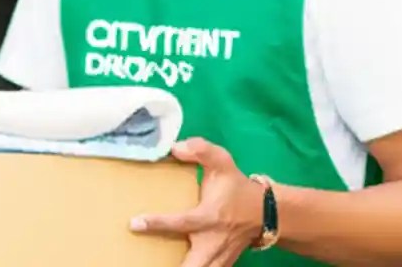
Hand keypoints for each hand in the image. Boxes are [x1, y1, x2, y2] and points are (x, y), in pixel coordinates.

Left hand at [130, 138, 265, 266]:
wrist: (267, 212)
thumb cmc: (237, 187)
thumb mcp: (222, 162)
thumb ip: (200, 150)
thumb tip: (175, 147)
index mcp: (209, 217)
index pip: (180, 223)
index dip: (156, 223)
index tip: (134, 223)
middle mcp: (212, 242)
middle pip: (193, 265)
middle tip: (144, 263)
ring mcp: (218, 258)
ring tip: (153, 266)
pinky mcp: (221, 264)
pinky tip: (174, 266)